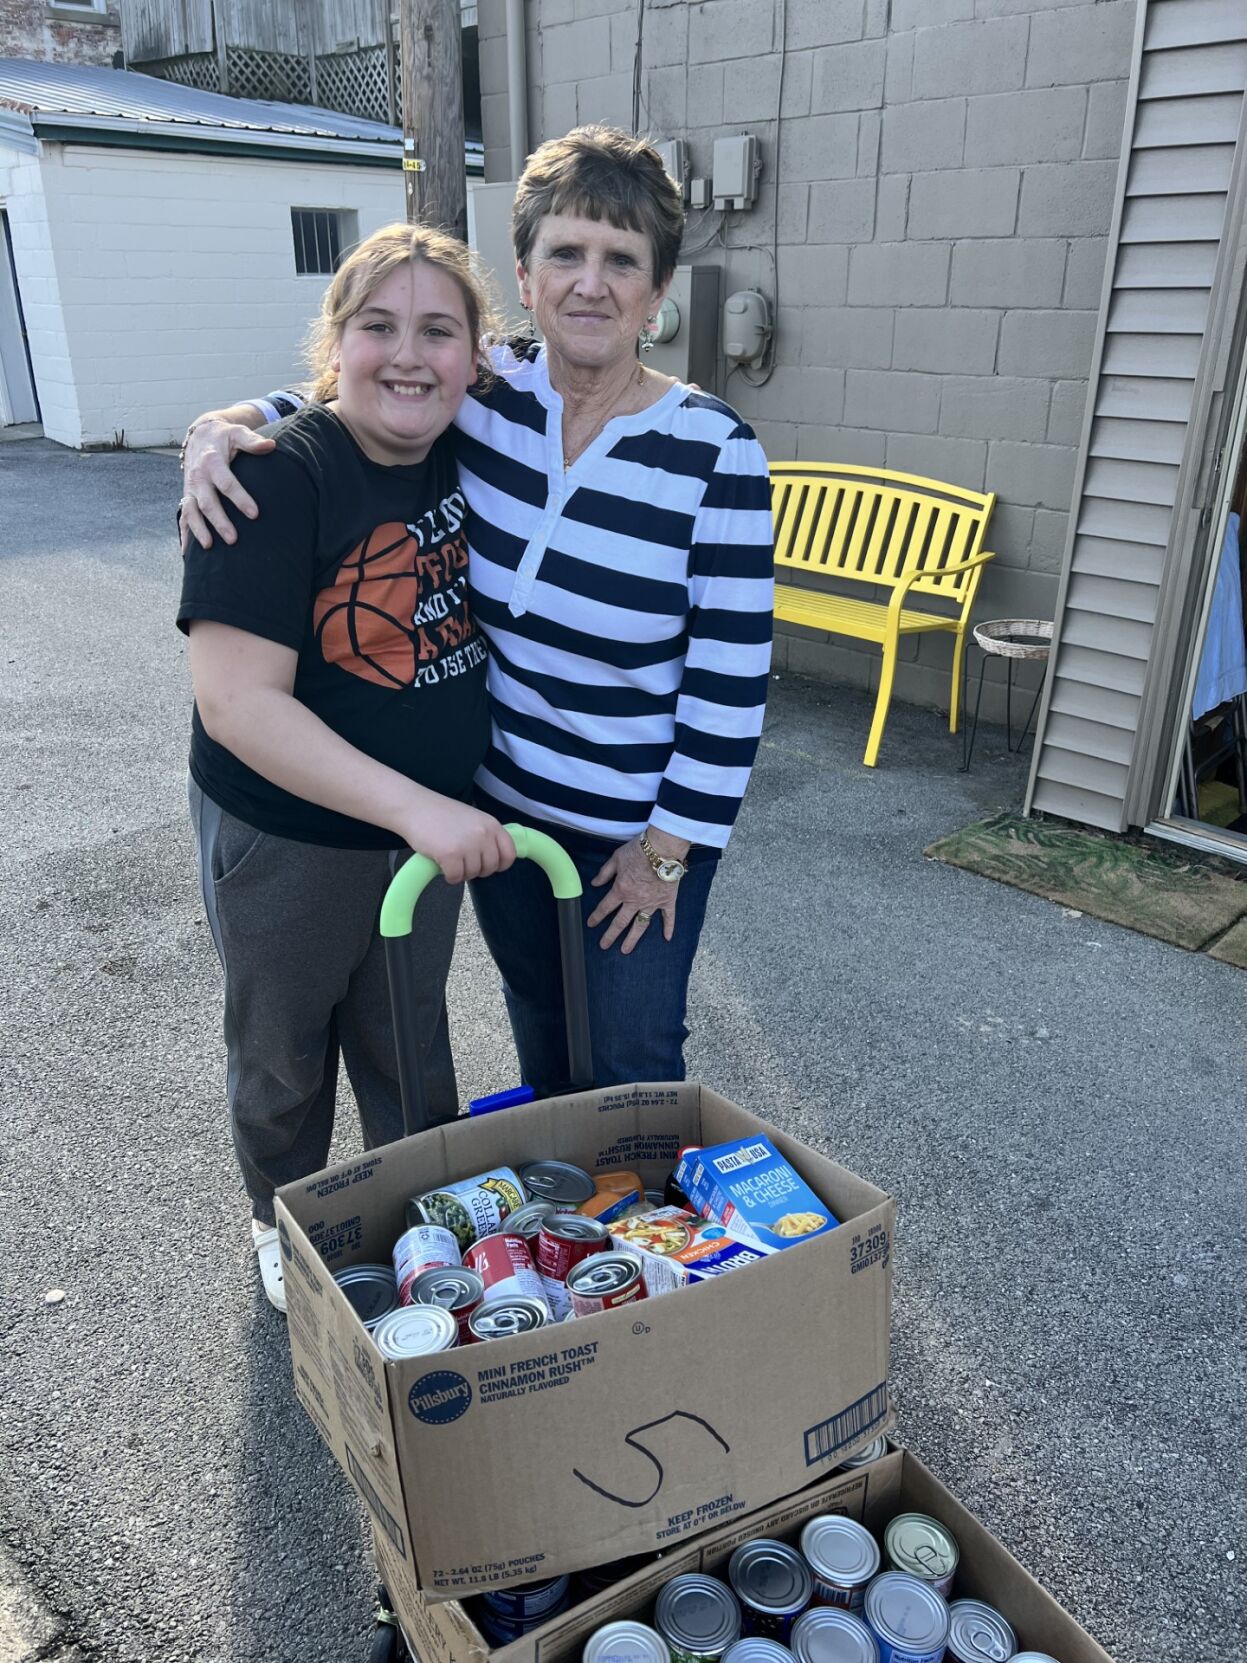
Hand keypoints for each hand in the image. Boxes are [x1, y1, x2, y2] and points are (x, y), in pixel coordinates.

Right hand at [180, 418, 275, 551]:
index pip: (226, 483)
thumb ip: (253, 441)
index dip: (240, 498)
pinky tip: (186, 552)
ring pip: (191, 511)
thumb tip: (272, 444)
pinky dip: (184, 534)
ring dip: (199, 530)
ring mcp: (190, 489)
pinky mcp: (187, 496)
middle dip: (219, 521)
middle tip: (233, 539)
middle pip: (207, 502)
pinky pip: (183, 516)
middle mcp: (198, 477)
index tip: (255, 514)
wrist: (201, 436)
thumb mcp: (238, 433)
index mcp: (212, 462)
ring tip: (209, 547)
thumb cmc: (224, 437)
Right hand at [408, 800, 516, 885]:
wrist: (414, 807)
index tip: (487, 864)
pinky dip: (449, 876)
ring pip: (473, 874)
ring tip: (450, 859)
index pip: (509, 853)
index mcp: (491, 824)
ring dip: (461, 872)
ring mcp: (467, 845)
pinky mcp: (450, 855)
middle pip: (490, 867)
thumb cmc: (441, 814)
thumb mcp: (473, 819)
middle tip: (463, 861)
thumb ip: (486, 835)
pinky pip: (456, 878)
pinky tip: (442, 865)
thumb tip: (495, 859)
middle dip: (477, 869)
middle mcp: (483, 834)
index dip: (500, 864)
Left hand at [587, 836, 679, 953]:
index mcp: (621, 890)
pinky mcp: (667, 900)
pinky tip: (667, 938)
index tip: (591, 924)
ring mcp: (652, 903)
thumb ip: (605, 872)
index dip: (596, 916)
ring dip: (632, 939)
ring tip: (626, 950)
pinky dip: (669, 928)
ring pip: (640, 925)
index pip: (605, 907)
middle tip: (604, 945)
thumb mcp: (616, 858)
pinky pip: (668, 917)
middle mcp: (635, 901)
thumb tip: (594, 883)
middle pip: (620, 922)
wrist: (662, 848)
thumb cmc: (638, 850)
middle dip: (610, 935)